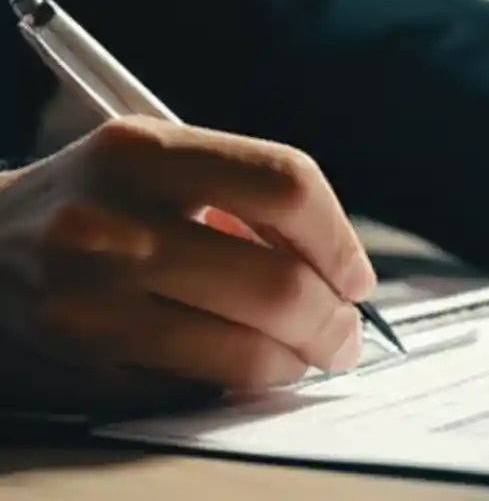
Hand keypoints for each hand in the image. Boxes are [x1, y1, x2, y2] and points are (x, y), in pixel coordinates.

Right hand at [0, 117, 375, 410]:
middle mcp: (110, 223)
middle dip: (333, 321)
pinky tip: (234, 361)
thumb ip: (242, 196)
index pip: (284, 185)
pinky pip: (197, 386)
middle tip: (345, 334)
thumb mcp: (151, 163)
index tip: (355, 273)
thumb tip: (336, 268)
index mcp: (141, 152)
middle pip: (276, 284)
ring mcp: (91, 302)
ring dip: (296, 361)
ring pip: (245, 352)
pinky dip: (235, 381)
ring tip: (303, 353)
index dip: (338, 238)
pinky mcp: (82, 365)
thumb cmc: (89, 202)